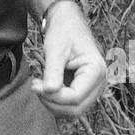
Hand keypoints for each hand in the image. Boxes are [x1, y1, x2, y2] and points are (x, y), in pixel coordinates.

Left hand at [31, 2, 106, 116]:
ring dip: (53, 103)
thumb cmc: (63, 32)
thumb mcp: (55, 50)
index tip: (35, 84)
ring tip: (39, 85)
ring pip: (73, 111)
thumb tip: (48, 91)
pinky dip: (56, 102)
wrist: (67, 23)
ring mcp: (93, 89)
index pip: (75, 97)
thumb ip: (53, 71)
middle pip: (75, 109)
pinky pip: (70, 106)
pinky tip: (45, 87)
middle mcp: (99, 83)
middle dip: (52, 102)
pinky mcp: (84, 91)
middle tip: (35, 86)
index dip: (53, 97)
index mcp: (97, 70)